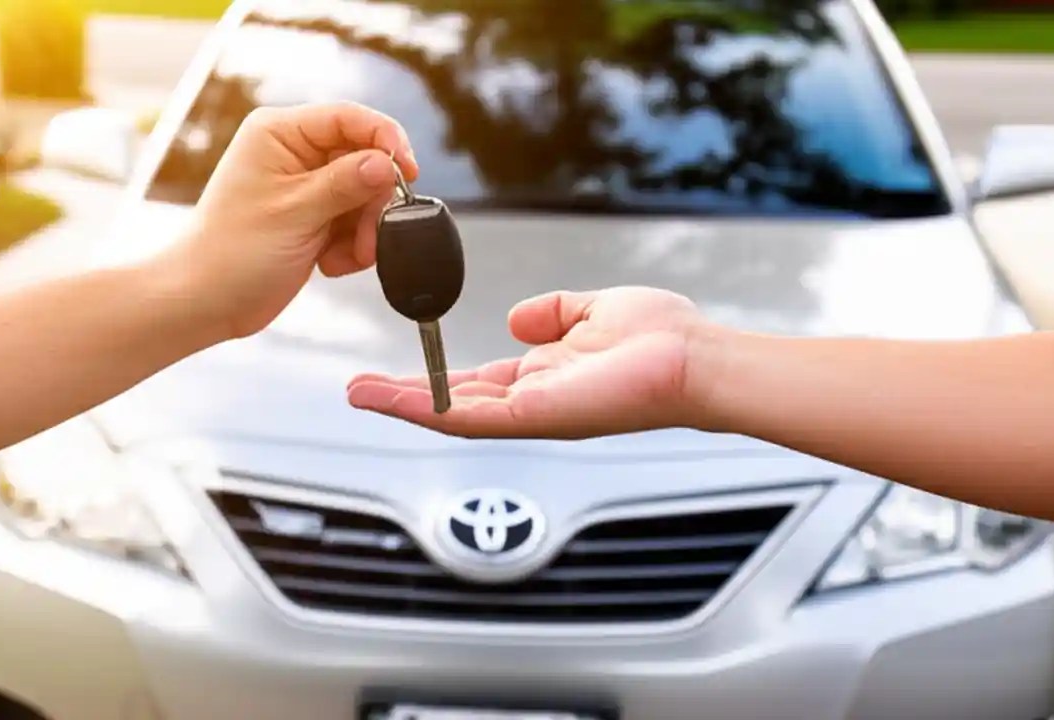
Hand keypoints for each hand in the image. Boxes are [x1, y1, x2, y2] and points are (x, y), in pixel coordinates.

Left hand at [158, 102, 417, 339]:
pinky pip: (355, 224)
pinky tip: (326, 263)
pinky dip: (351, 246)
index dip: (385, 139)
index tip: (408, 171)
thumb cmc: (232, 253)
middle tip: (368, 235)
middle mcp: (294, 154)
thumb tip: (387, 164)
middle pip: (364, 160)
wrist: (204, 303)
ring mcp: (306, 188)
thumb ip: (345, 185)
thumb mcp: (295, 213)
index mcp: (279, 133)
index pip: (348, 117)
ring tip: (343, 257)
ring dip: (364, 230)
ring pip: (365, 196)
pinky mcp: (313, 219)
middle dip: (372, 201)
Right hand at [347, 287, 707, 438]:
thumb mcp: (592, 309)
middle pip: (453, 402)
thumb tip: (517, 317)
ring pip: (453, 414)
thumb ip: (552, 312)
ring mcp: (532, 412)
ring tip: (360, 396)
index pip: (474, 382)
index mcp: (543, 375)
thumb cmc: (663, 337)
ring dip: (404, 405)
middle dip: (403, 398)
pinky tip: (397, 401)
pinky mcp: (536, 416)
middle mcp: (532, 399)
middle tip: (358, 392)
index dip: (432, 378)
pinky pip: (473, 416)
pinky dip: (432, 409)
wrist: (695, 357)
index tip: (394, 373)